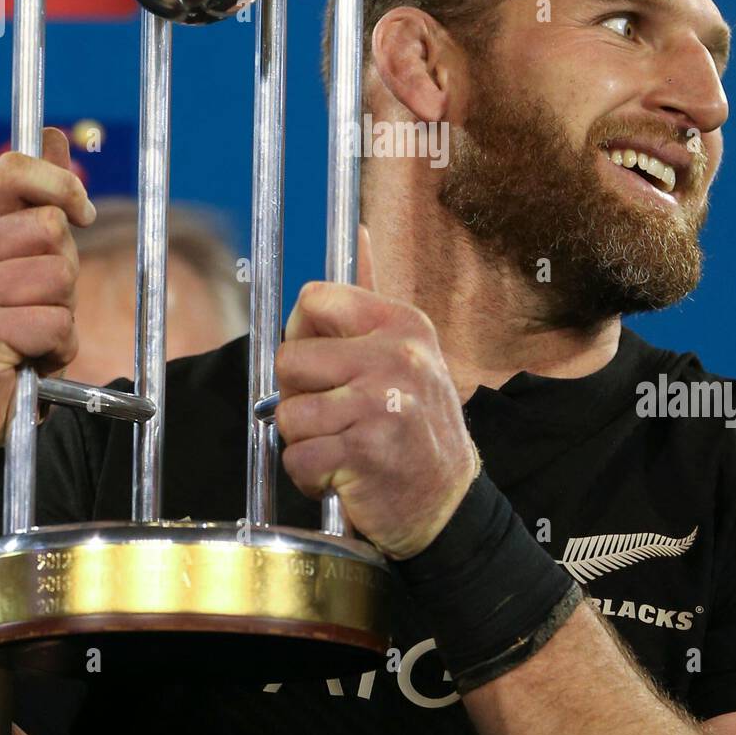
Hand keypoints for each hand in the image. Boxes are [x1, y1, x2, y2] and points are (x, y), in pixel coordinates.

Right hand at [0, 128, 93, 449]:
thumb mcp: (9, 252)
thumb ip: (30, 198)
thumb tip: (54, 136)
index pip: (12, 172)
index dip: (61, 183)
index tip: (83, 214)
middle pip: (51, 231)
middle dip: (64, 271)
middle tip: (37, 302)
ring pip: (58, 279)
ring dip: (61, 315)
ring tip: (30, 334)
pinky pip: (54, 324)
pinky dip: (57, 349)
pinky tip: (28, 360)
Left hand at [275, 226, 478, 559]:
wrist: (448, 503)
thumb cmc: (416, 426)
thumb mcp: (407, 351)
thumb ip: (370, 298)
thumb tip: (359, 230)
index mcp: (401, 324)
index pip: (312, 300)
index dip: (303, 336)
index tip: (323, 364)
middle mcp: (394, 357)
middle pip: (289, 359)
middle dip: (299, 395)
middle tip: (337, 416)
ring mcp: (380, 404)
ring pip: (287, 413)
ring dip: (306, 441)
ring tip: (344, 447)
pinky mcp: (364, 453)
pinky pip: (296, 458)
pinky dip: (311, 476)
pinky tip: (345, 475)